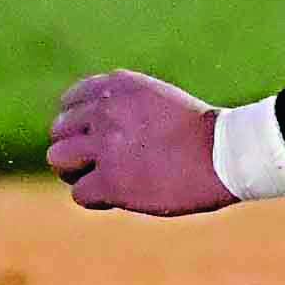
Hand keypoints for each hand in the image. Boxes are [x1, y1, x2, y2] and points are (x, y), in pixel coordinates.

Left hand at [44, 70, 231, 215]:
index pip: (69, 103)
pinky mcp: (111, 181)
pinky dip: (94, 199)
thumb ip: (121, 107)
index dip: (79, 126)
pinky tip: (116, 198)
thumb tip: (91, 133)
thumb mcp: (155, 99)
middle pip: (59, 132)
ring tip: (101, 181)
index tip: (99, 139)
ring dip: (76, 173)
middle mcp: (103, 111)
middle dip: (75, 150)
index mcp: (115, 86)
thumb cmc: (199, 130)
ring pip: (58, 160)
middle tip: (100, 165)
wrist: (226, 152)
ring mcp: (104, 146)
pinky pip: (79, 193)